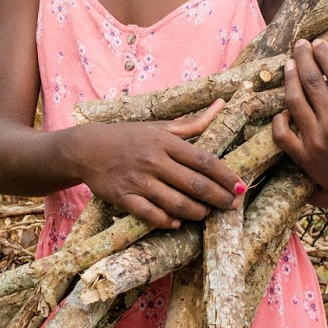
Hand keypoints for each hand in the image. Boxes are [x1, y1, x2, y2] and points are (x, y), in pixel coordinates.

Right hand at [65, 99, 245, 227]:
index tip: (240, 186)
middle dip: (218, 197)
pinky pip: (150, 214)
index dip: (225, 175)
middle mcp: (154, 161)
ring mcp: (138, 181)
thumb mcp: (160, 127)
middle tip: (232, 205)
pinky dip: (167, 221)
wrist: (86, 148)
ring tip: (207, 213)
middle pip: (194, 184)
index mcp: (165, 142)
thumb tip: (221, 104)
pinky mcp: (124, 198)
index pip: (203, 160)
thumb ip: (192, 123)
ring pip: (176, 203)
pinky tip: (177, 223)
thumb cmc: (129, 137)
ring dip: (196, 212)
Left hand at [272, 38, 327, 205]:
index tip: (319, 43)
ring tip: (289, 64)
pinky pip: (281, 132)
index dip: (326, 56)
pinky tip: (284, 105)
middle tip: (300, 44)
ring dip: (289, 79)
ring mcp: (314, 141)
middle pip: (313, 83)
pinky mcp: (300, 154)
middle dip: (304, 59)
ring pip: (295, 101)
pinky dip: (279, 117)